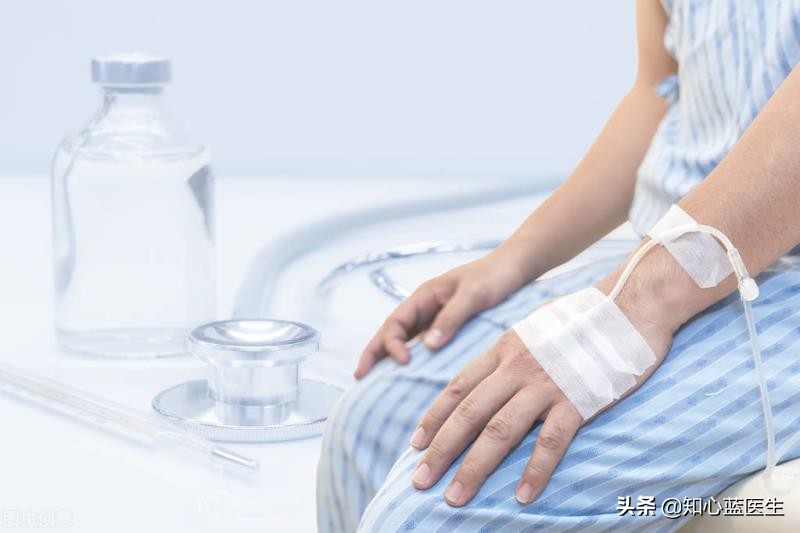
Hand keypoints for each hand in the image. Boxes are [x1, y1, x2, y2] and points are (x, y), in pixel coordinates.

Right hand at [354, 250, 529, 378]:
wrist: (516, 268)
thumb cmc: (494, 276)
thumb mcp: (473, 295)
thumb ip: (451, 317)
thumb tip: (428, 345)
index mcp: (425, 296)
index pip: (396, 322)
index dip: (391, 342)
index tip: (402, 361)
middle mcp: (426, 309)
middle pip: (392, 333)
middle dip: (374, 353)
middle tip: (359, 377)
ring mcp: (435, 320)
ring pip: (406, 341)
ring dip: (389, 358)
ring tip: (376, 383)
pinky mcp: (449, 329)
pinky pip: (425, 347)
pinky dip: (415, 361)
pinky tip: (412, 378)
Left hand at [408, 330, 582, 505]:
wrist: (628, 305)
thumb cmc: (581, 319)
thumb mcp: (532, 327)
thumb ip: (509, 352)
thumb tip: (491, 372)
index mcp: (504, 349)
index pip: (458, 387)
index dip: (434, 417)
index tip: (415, 443)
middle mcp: (517, 367)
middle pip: (469, 413)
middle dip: (441, 450)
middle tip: (420, 480)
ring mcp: (546, 384)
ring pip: (500, 431)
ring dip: (474, 467)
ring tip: (454, 496)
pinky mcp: (577, 400)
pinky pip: (551, 441)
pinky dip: (535, 470)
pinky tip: (522, 496)